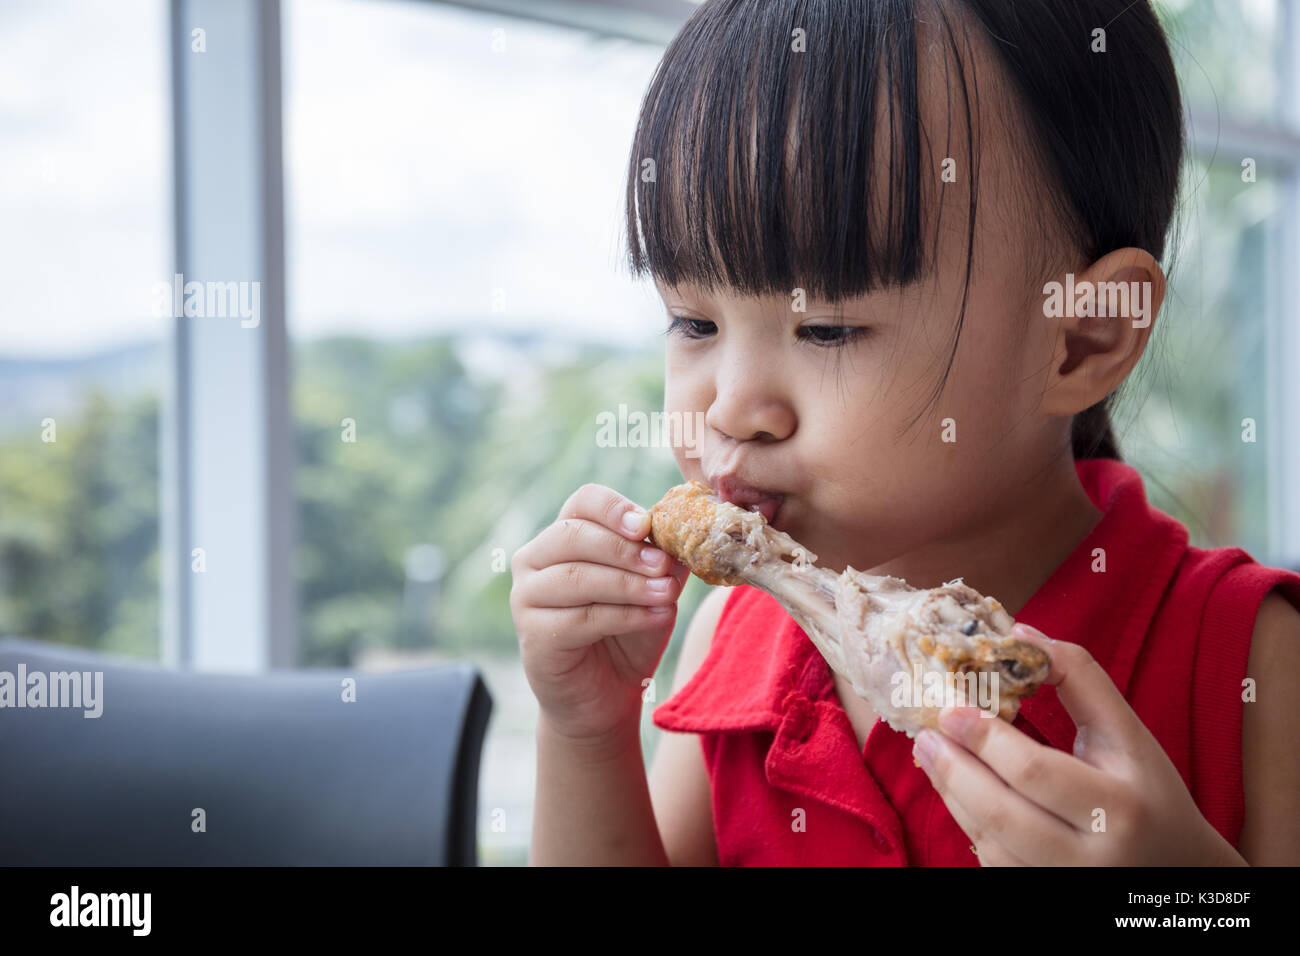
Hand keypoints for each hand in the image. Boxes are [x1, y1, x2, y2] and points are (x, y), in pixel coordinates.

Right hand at [510, 483, 690, 745]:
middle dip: (624, 550)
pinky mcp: (533, 634)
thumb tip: (682, 533)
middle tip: (663, 564)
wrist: (608, 693)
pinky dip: (625, 615)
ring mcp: (527, 596)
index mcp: (564, 536)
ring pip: (577, 577)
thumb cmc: (628, 632)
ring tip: (666, 593)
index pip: (582, 502)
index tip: (646, 524)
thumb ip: (662, 560)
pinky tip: (656, 616)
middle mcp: (535, 559)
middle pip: (574, 536)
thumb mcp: (653, 588)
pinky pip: (581, 618)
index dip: (613, 508)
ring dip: (628, 584)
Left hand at [912, 623, 1246, 865]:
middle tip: (928, 735)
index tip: (953, 710)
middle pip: (1003, 813)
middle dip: (955, 770)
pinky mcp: (1045, 894)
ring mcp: (1065, 883)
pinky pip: (993, 864)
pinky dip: (969, 825)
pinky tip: (958, 792)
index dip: (986, 740)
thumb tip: (1021, 632)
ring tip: (932, 756)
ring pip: (991, 843)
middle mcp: (1091, 857)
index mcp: (1119, 807)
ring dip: (953, 796)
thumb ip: (1081, 680)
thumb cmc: (1150, 793)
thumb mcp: (1129, 735)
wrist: (1178, 873)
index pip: (1035, 773)